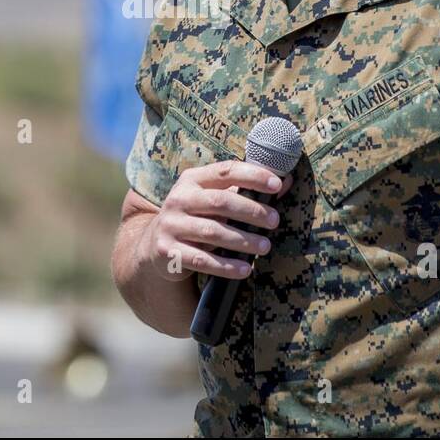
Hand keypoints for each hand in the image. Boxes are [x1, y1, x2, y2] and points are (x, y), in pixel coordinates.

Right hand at [139, 161, 292, 281]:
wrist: (154, 244)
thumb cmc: (195, 216)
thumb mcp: (213, 199)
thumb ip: (245, 190)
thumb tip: (285, 181)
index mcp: (192, 179)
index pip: (225, 171)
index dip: (252, 175)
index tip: (278, 184)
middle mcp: (179, 199)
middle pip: (220, 201)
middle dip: (251, 211)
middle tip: (275, 221)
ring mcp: (171, 225)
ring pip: (213, 232)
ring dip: (243, 240)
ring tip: (265, 246)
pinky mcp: (168, 251)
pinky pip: (202, 260)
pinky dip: (226, 266)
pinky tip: (245, 269)